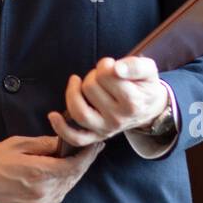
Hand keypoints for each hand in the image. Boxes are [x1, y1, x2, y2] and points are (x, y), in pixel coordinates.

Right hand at [0, 135, 104, 202]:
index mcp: (39, 173)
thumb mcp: (17, 144)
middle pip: (73, 177)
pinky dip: (61, 185)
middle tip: (90, 149)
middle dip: (83, 162)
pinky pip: (56, 197)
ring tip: (74, 159)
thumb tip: (62, 142)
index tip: (97, 144)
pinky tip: (58, 174)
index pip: (75, 165)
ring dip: (72, 174)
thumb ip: (43, 143)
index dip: (89, 155)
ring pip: (66, 188)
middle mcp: (42, 192)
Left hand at [48, 56, 167, 147]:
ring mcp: (106, 129)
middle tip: (103, 76)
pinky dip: (61, 128)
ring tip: (80, 83)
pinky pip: (75, 138)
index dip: (105, 65)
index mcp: (133, 102)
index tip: (111, 65)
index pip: (106, 76)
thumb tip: (116, 68)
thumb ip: (135, 66)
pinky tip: (53, 115)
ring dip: (75, 92)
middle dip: (93, 76)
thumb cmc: (145, 85)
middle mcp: (119, 119)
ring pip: (79, 110)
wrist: (150, 108)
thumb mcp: (149, 70)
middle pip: (90, 88)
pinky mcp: (97, 136)